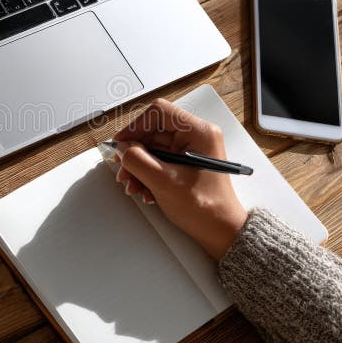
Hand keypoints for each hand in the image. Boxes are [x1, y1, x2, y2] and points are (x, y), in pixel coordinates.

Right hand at [113, 99, 247, 259]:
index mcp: (199, 132)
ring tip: (133, 184)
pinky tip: (145, 188)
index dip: (135, 126)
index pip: (159, 112)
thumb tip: (122, 147)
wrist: (220, 230)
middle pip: (153, 131)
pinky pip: (159, 159)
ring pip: (153, 147)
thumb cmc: (206, 208)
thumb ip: (138, 161)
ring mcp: (191, 149)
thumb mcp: (164, 182)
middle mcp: (197, 136)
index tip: (121, 142)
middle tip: (123, 169)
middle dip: (135, 152)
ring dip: (139, 166)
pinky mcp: (186, 161)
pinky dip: (147, 172)